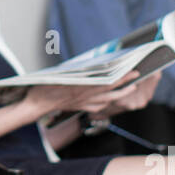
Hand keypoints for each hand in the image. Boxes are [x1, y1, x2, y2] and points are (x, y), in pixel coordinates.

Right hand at [24, 70, 148, 117]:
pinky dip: (106, 103)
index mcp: (83, 85)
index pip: (108, 80)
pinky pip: (98, 107)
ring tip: (130, 88)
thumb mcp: (62, 74)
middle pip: (112, 89)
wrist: (37, 104)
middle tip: (137, 75)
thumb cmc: (45, 87)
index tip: (132, 69)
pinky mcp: (81, 108)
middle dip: (126, 82)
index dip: (122, 75)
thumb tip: (92, 66)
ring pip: (108, 100)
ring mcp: (85, 103)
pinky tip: (109, 100)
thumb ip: (78, 71)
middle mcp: (86, 95)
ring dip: (121, 94)